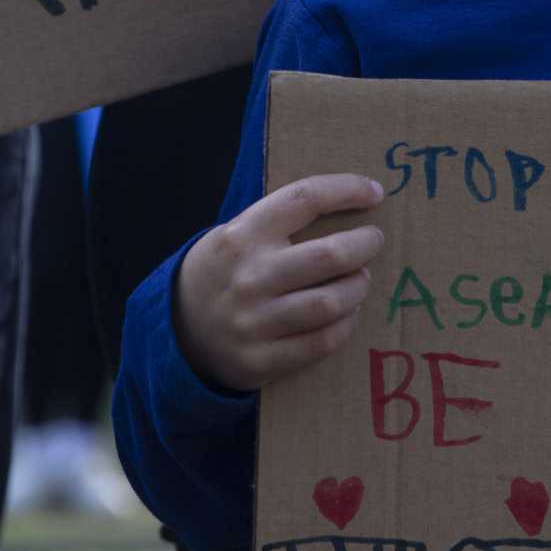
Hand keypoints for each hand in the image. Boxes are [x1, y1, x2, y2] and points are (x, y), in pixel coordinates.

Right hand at [176, 174, 385, 391]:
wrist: (177, 329)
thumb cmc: (225, 271)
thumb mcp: (237, 234)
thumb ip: (281, 221)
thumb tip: (348, 202)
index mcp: (243, 234)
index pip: (304, 198)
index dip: (346, 189)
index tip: (373, 192)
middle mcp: (249, 276)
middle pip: (328, 256)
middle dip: (364, 244)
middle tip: (373, 240)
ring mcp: (253, 322)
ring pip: (329, 303)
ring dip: (358, 288)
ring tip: (360, 279)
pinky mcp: (259, 360)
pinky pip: (321, 342)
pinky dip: (345, 326)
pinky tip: (347, 313)